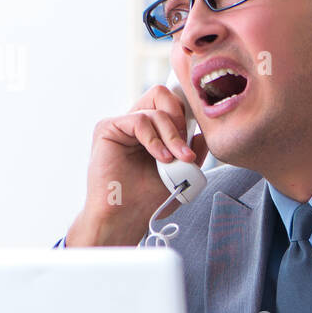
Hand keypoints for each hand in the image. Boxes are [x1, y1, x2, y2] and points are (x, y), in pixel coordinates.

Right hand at [66, 84, 207, 246]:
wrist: (126, 217)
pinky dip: (155, 139)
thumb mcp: (183, 173)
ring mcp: (122, 125)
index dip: (187, 116)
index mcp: (152, 131)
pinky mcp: (108, 129)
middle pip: (163, 95)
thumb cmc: (149, 199)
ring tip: (177, 159)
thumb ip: (194, 150)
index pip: (172, 105)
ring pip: (156, 109)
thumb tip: (204, 132)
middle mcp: (136, 124)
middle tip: (184, 148)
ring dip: (173, 136)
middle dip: (181, 119)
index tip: (195, 141)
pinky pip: (139, 120)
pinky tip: (161, 158)